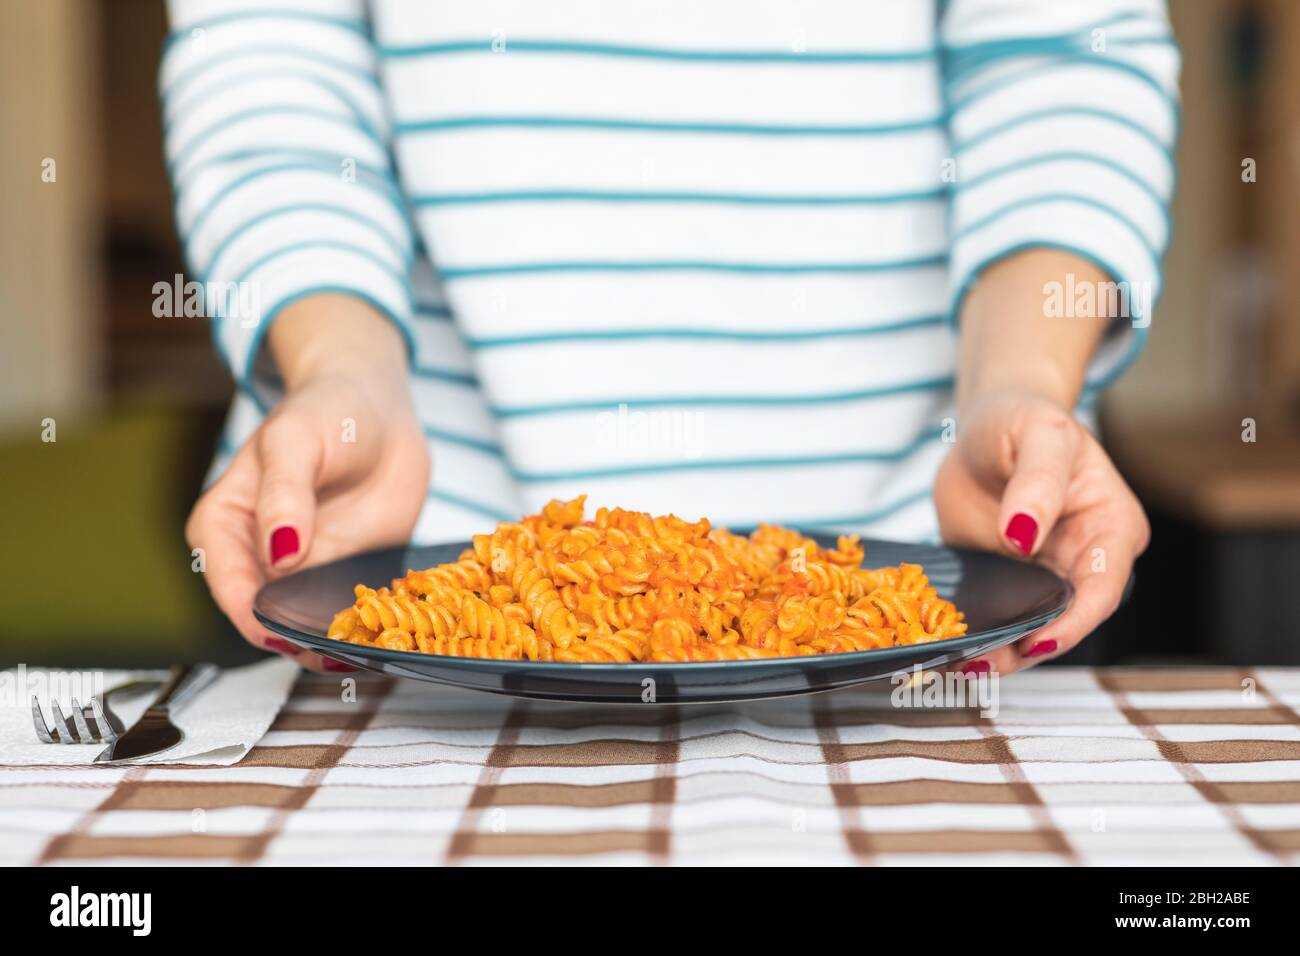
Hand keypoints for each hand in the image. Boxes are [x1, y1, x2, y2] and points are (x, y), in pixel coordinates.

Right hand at [185, 296, 429, 670]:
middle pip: (268, 620)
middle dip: (300, 640)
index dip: (258, 618)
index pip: (231, 589)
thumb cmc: (325, 412)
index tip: (290, 635)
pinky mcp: (345, 578)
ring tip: (367, 651)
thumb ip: (284, 496)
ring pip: (310, 626)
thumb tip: (280, 553)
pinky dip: (367, 628)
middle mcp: (258, 560)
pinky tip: (389, 635)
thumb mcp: (296, 440)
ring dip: (335, 642)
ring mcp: (304, 574)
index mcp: (223, 528)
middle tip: (339, 652)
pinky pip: (351, 615)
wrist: (379, 411)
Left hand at [933, 388, 1148, 674]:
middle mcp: (1083, 561)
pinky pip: (993, 615)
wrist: (986, 423)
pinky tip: (941, 646)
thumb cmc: (1024, 419)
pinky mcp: (1003, 582)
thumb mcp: (1039, 436)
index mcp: (1111, 528)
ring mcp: (1042, 576)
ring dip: (995, 651)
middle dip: (1024, 649)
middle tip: (977, 664)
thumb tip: (1024, 535)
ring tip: (954, 665)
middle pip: (1064, 620)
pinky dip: (972, 632)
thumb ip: (1037, 483)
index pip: (1102, 588)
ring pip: (1027, 627)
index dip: (1071, 622)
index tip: (1033, 643)